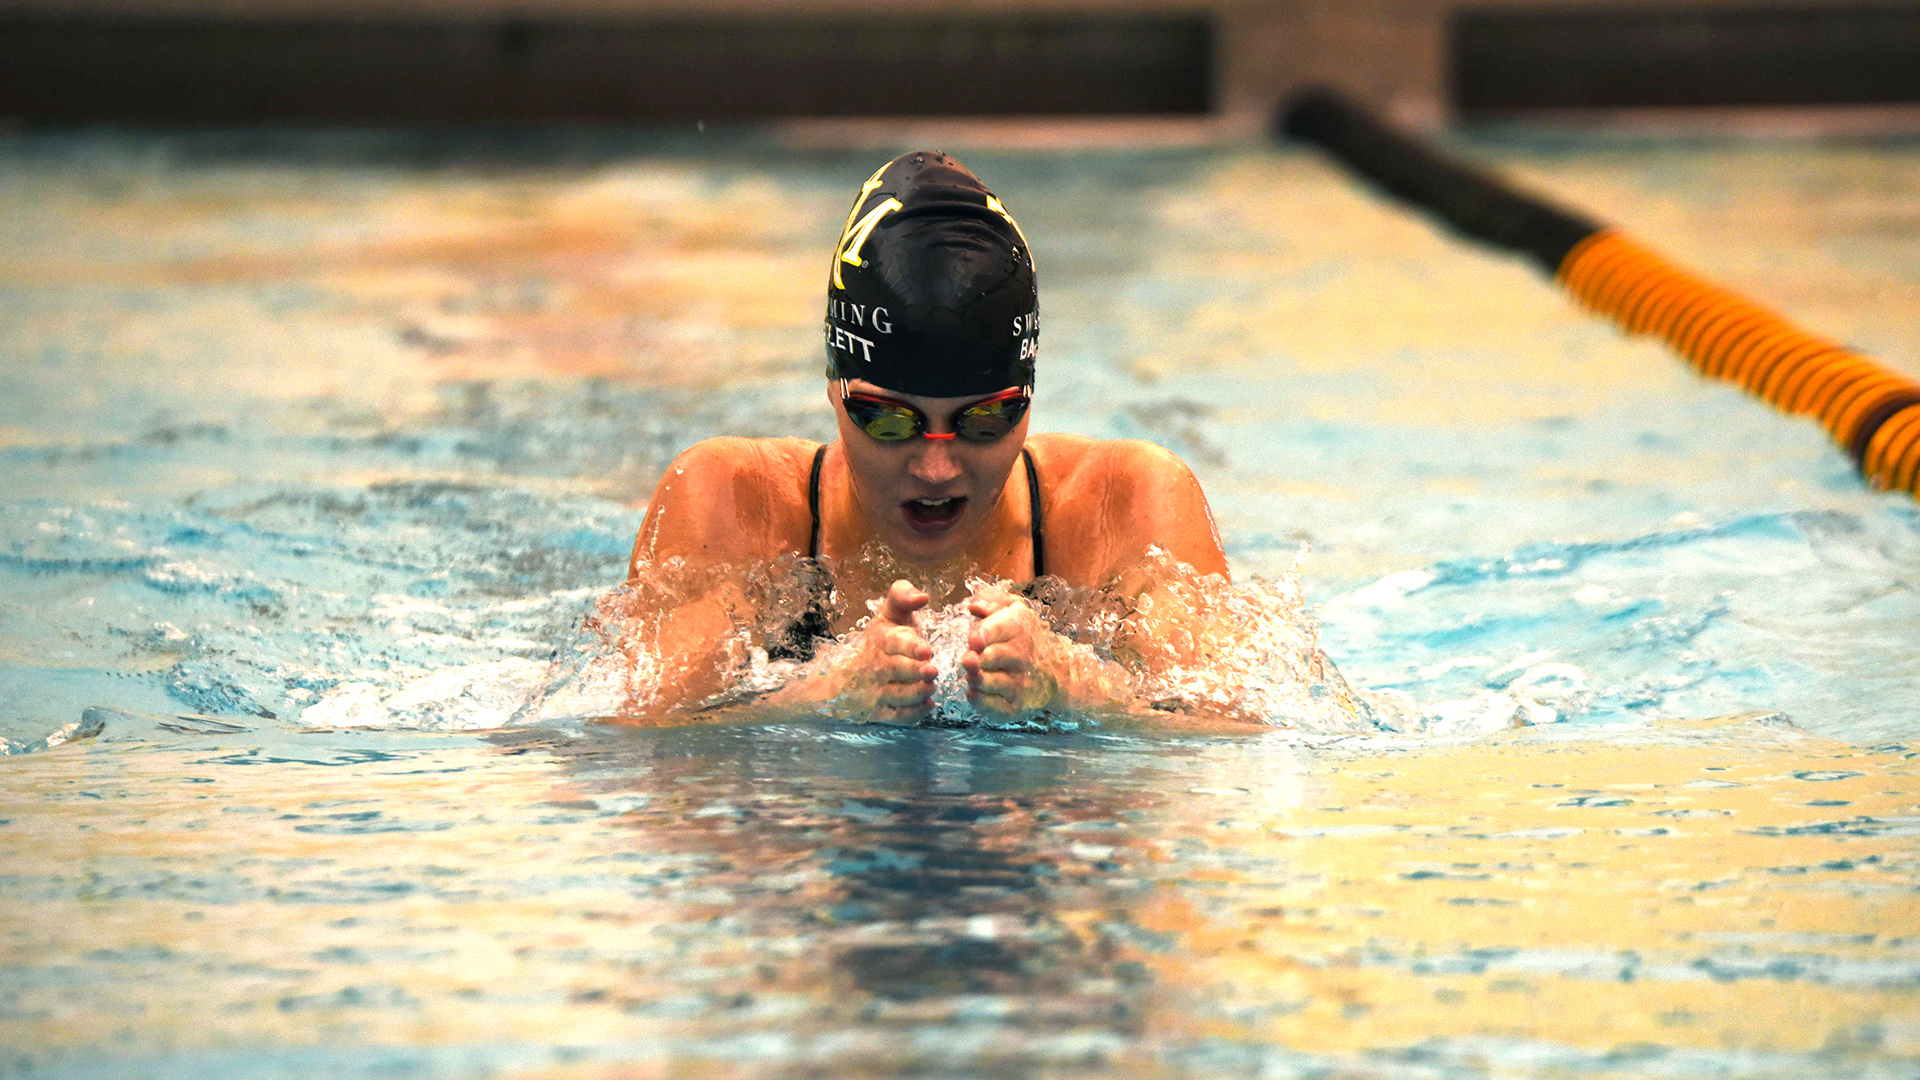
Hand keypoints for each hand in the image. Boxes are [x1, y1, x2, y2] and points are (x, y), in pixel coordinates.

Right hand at [836, 579, 937, 722]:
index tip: (927, 650)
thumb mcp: (888, 615)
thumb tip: (923, 596)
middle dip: (914, 671)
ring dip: (915, 693)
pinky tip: (928, 705)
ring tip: (931, 687)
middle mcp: (877, 665)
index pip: (894, 641)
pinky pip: (894, 716)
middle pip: (895, 669)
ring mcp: (877, 691)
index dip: (910, 646)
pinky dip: (911, 714)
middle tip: (932, 670)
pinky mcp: (880, 712)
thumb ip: (902, 597)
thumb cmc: (880, 642)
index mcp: (881, 639)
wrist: (844, 680)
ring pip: (896, 694)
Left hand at [962, 584, 1060, 717]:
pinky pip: (995, 707)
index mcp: (1019, 627)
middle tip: (969, 660)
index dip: (983, 634)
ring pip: (992, 683)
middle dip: (977, 659)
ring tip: (971, 675)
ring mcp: (1019, 683)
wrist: (1056, 671)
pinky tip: (973, 692)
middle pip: (993, 657)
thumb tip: (974, 607)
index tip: (973, 641)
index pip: (1000, 628)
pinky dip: (981, 702)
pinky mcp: (1016, 706)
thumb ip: (991, 600)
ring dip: (977, 679)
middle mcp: (1021, 656)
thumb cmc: (1024, 636)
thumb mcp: (1013, 609)